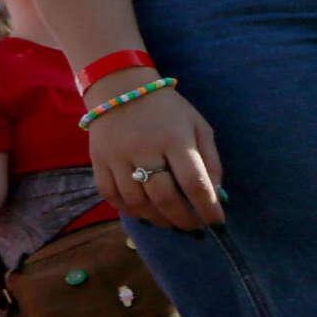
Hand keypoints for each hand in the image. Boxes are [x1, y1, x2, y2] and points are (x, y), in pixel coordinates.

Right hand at [88, 79, 224, 230]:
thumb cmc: (167, 110)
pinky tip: (144, 213)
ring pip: (137, 202)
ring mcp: (117, 157)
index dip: (208, 208)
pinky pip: (111, 196)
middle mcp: (145, 149)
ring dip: (157, 219)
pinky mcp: (98, 161)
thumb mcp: (198, 126)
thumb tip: (216, 195)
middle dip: (183, 219)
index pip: (194, 182)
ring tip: (170, 222)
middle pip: (164, 198)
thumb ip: (210, 160)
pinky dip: (129, 211)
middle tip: (193, 228)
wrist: (120, 88)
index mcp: (175, 139)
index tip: (217, 223)